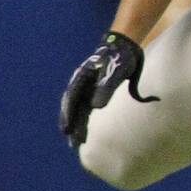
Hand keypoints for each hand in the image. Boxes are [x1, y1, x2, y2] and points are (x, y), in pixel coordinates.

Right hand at [59, 32, 158, 147]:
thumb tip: (94, 107)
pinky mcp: (93, 90)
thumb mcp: (115, 72)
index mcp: (83, 78)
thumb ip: (105, 89)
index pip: (72, 100)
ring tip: (75, 141)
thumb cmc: (119, 58)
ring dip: (76, 124)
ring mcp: (86, 87)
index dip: (69, 116)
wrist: (123, 46)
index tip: (67, 131)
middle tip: (73, 144)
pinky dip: (82, 119)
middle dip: (72, 125)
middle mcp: (81, 83)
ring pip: (78, 109)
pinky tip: (82, 129)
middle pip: (73, 107)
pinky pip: (84, 107)